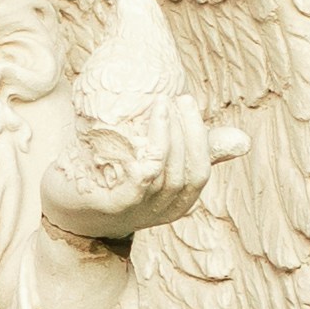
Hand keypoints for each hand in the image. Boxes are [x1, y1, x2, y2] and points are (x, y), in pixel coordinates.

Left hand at [39, 0, 210, 252]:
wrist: (65, 206)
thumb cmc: (115, 177)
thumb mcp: (158, 164)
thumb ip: (196, 152)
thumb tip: (244, 141)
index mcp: (176, 204)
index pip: (200, 173)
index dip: (201, 138)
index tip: (186, 101)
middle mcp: (160, 211)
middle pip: (188, 173)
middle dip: (190, 131)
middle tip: (179, 97)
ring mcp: (138, 211)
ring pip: (169, 172)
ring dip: (172, 133)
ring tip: (162, 101)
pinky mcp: (115, 204)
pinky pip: (146, 174)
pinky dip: (155, 144)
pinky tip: (148, 121)